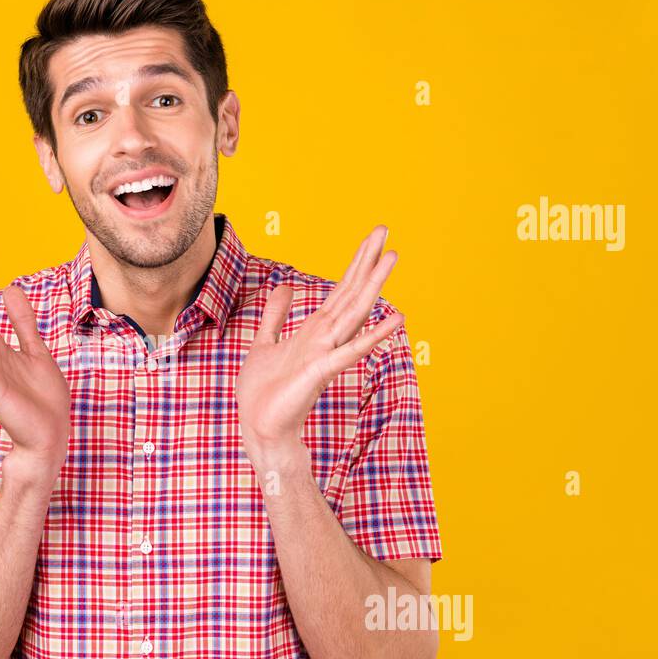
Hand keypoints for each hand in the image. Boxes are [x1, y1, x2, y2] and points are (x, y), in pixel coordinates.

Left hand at [236, 225, 405, 464]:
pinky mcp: (322, 372)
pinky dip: (373, 335)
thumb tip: (286, 287)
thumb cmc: (265, 392)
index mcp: (314, 330)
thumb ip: (276, 316)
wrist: (260, 427)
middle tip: (385, 230)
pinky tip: (397, 319)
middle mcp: (325, 338)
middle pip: (351, 293)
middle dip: (367, 262)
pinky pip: (351, 350)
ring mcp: (326, 353)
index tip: (373, 237)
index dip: (355, 262)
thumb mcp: (264, 343)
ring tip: (393, 257)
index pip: (340, 290)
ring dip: (373, 285)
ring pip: (354, 312)